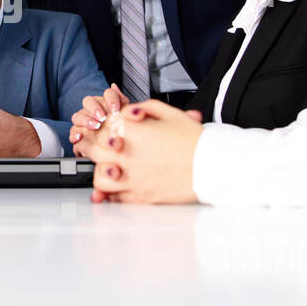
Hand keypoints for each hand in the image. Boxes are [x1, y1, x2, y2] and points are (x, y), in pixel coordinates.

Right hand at [70, 83, 125, 156]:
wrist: (114, 147)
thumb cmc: (118, 129)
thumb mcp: (124, 116)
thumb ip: (122, 101)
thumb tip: (114, 86)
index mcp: (105, 103)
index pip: (107, 94)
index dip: (111, 99)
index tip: (116, 110)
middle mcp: (91, 110)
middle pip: (88, 101)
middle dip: (95, 108)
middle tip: (102, 117)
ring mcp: (83, 121)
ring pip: (78, 116)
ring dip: (86, 120)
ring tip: (95, 126)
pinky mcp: (77, 135)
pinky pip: (72, 132)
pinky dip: (75, 134)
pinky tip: (80, 137)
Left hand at [83, 102, 202, 203]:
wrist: (212, 166)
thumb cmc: (195, 141)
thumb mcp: (171, 112)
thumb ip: (145, 108)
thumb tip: (129, 111)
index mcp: (132, 132)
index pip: (103, 126)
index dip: (103, 125)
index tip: (109, 126)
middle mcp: (127, 156)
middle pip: (95, 150)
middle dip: (95, 146)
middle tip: (102, 145)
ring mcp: (132, 178)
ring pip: (99, 177)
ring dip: (101, 171)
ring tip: (110, 167)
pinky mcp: (140, 196)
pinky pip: (115, 197)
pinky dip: (112, 192)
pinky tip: (118, 185)